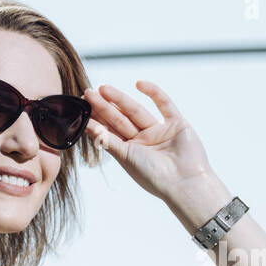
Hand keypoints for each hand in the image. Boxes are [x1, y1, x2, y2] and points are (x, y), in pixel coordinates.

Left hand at [82, 80, 215, 201]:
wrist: (184, 182)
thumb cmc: (153, 176)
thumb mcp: (126, 157)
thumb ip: (108, 141)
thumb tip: (88, 127)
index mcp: (129, 151)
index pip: (109, 131)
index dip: (96, 119)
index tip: (82, 106)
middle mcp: (143, 140)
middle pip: (120, 119)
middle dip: (104, 106)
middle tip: (88, 93)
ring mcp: (160, 131)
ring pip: (136, 110)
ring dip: (120, 99)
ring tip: (103, 88)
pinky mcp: (177, 123)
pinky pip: (164, 104)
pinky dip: (154, 92)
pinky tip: (139, 83)